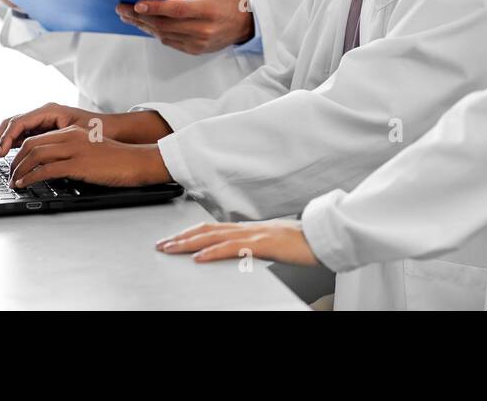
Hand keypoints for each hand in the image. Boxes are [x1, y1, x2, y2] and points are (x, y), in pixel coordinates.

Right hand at [0, 102, 98, 158]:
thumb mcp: (76, 134)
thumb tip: (34, 149)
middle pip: (11, 124)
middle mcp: (42, 113)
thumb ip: (54, 139)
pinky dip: (7, 144)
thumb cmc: (98, 130)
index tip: (1, 152)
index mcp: (49, 111)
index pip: (19, 122)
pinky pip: (19, 135)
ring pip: (12, 130)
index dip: (7, 137)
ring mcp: (40, 122)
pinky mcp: (41, 131)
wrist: (112, 130)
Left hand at [7, 126, 170, 188]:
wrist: (137, 161)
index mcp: (73, 131)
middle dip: (16, 161)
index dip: (21, 152)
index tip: (15, 164)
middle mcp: (71, 136)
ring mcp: (74, 149)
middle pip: (32, 145)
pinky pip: (46, 170)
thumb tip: (52, 165)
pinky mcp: (78, 164)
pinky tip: (25, 184)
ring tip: (14, 182)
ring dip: (19, 170)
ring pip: (35, 155)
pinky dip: (30, 178)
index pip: (37, 138)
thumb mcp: (90, 148)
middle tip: (10, 174)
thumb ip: (71, 151)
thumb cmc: (117, 159)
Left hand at [117, 0, 253, 54]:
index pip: (176, 10)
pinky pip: (170, 42)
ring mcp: (199, 43)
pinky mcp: (196, 50)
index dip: (155, 7)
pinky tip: (144, 25)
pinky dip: (155, 33)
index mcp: (209, 10)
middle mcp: (204, 30)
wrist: (245, 21)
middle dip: (140, 17)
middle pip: (165, 25)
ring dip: (144, 26)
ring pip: (164, 35)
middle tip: (122, 8)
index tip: (136, 4)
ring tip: (128, 16)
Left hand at [155, 220, 319, 266]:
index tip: (173, 239)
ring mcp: (255, 234)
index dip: (191, 233)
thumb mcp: (274, 243)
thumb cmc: (304, 242)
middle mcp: (249, 228)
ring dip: (189, 243)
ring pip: (214, 236)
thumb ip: (255, 245)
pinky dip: (214, 252)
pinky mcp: (263, 244)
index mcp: (250, 228)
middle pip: (207, 230)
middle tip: (161, 244)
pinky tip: (199, 258)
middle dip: (182, 237)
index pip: (213, 228)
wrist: (325, 237)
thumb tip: (242, 250)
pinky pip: (233, 248)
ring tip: (170, 249)